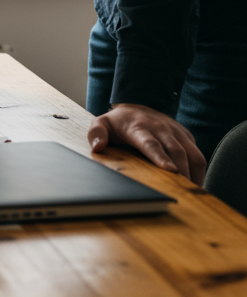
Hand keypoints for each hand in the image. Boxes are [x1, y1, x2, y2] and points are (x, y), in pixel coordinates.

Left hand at [87, 103, 205, 183]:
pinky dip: (199, 170)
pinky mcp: (186, 136)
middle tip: (183, 191)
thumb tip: (98, 147)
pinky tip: (196, 184)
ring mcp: (176, 132)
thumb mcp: (101, 123)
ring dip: (195, 173)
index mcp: (139, 128)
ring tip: (192, 192)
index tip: (170, 171)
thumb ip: (96, 133)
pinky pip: (198, 154)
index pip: (151, 144)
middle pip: (177, 151)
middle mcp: (161, 128)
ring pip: (192, 154)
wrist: (137, 104)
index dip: (161, 158)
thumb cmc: (118, 121)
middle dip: (182, 172)